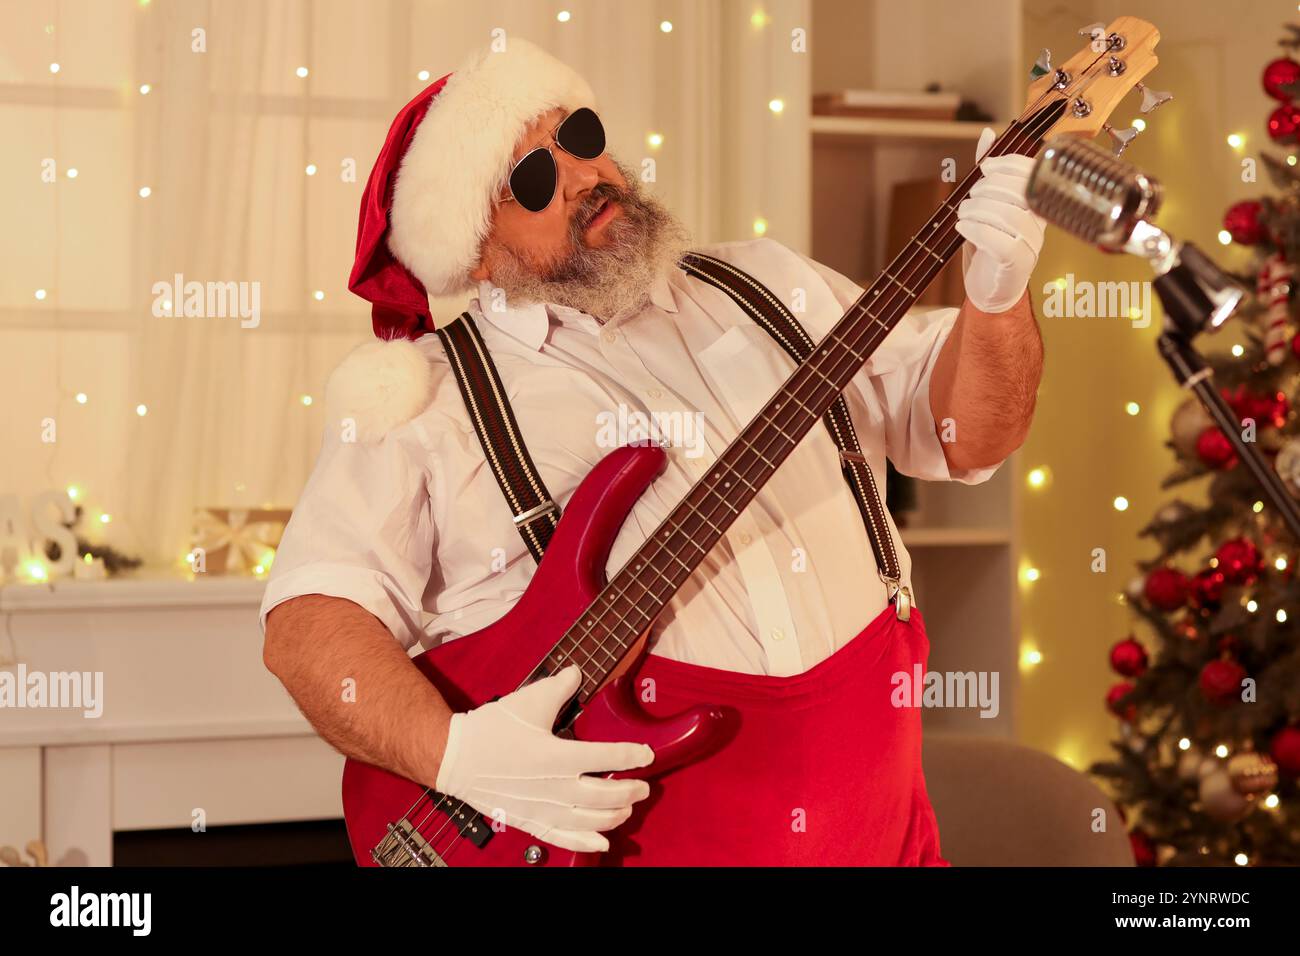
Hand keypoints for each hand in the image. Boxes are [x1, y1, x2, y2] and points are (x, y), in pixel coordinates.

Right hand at [434, 664, 653, 852]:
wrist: (456, 757)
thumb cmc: (491, 729)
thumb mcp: (529, 700)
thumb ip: (560, 686)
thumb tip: (578, 671)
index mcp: (558, 755)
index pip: (608, 757)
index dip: (633, 756)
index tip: (647, 754)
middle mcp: (555, 787)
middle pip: (606, 795)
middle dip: (631, 791)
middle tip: (644, 786)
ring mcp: (544, 808)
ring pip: (591, 819)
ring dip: (616, 815)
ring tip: (628, 808)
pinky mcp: (530, 820)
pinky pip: (564, 837)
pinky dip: (587, 841)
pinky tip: (603, 841)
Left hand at [955, 127, 1046, 313]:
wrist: (990, 289)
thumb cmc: (990, 245)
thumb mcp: (987, 205)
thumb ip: (989, 172)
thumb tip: (987, 134)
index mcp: (1036, 203)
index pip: (1032, 172)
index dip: (1008, 163)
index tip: (985, 167)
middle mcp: (1039, 222)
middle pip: (1018, 191)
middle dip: (987, 187)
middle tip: (970, 197)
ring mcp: (1031, 243)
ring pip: (1007, 215)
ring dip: (976, 209)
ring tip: (963, 214)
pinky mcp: (1017, 263)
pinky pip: (1000, 241)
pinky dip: (976, 230)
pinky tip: (963, 228)